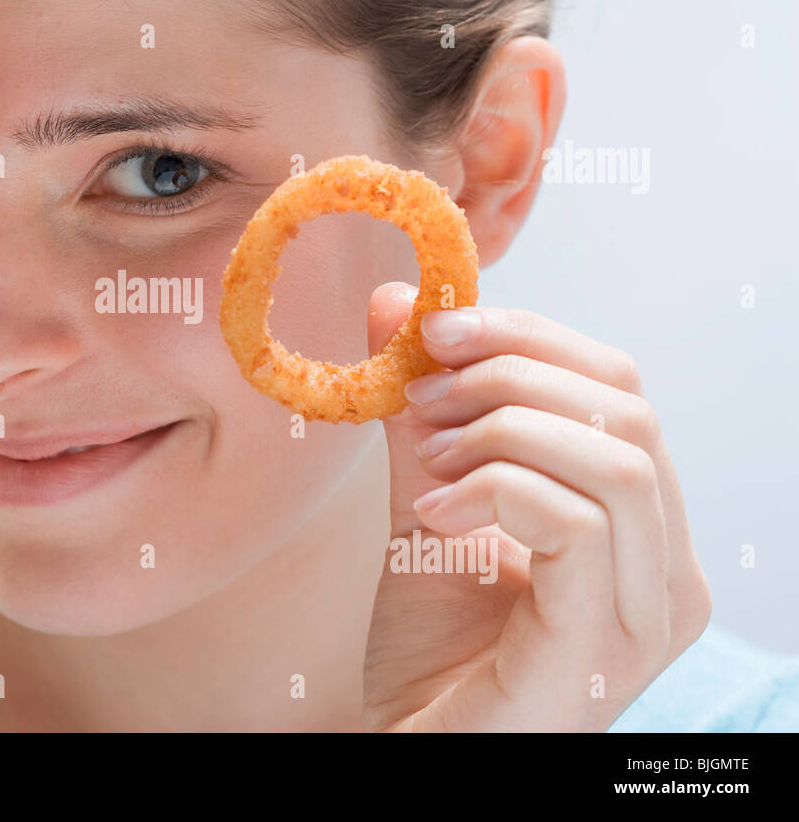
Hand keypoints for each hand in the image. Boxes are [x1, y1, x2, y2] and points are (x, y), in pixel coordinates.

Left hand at [360, 282, 710, 730]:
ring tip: (425, 457)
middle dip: (511, 372)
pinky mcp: (602, 644)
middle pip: (625, 408)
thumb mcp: (426, 507)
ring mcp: (645, 614)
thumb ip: (421, 419)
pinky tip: (430, 516)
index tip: (430, 329)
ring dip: (503, 428)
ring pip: (616, 457)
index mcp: (639, 528)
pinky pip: (579, 523)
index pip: (616, 389)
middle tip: (419, 388)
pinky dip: (495, 490)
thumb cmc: (432, 654)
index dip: (526, 338)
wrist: (415, 754)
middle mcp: (664, 569)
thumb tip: (395, 305)